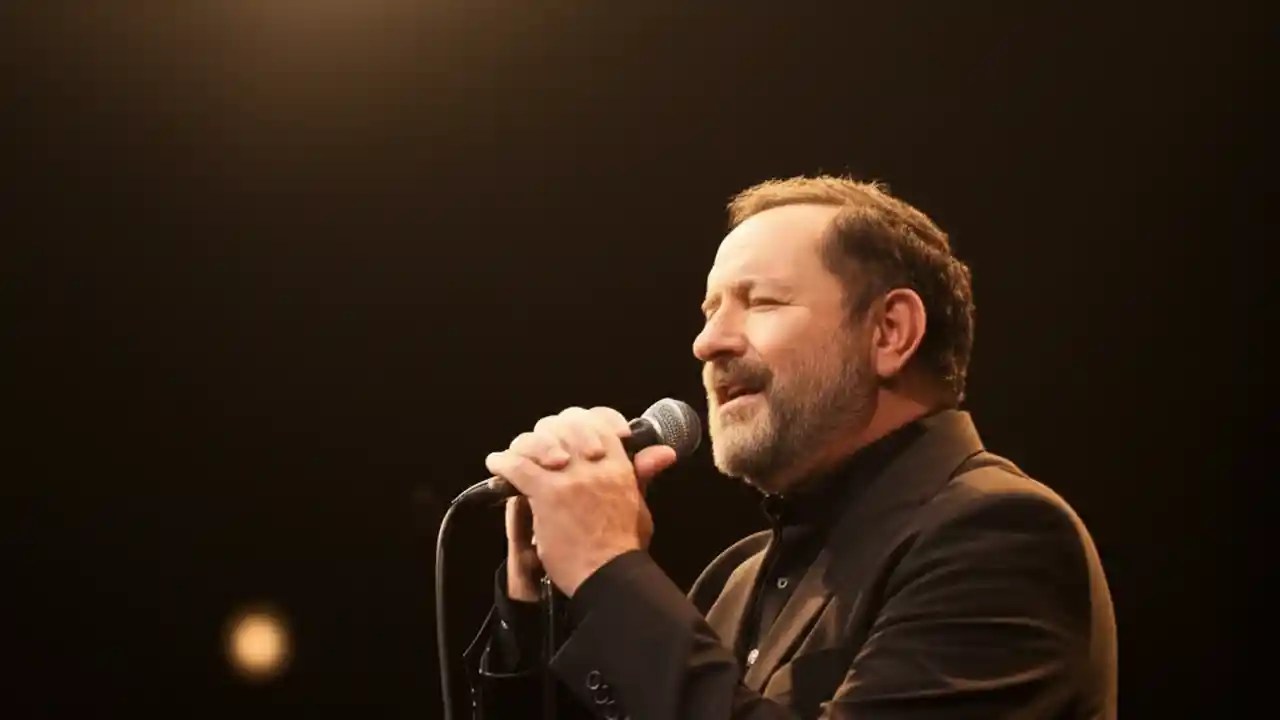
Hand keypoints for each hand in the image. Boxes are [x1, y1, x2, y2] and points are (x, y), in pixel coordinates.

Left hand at [486, 406, 678, 596]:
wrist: (609, 575)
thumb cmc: (625, 547)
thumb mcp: (640, 504)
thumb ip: (643, 474)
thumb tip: (664, 452)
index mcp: (618, 465)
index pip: (599, 420)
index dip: (583, 419)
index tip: (574, 429)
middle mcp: (594, 464)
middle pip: (565, 424)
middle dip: (550, 430)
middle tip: (541, 444)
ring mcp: (570, 477)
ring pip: (538, 439)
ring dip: (524, 445)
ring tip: (515, 454)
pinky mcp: (547, 494)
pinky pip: (517, 466)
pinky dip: (502, 462)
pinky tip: (496, 463)